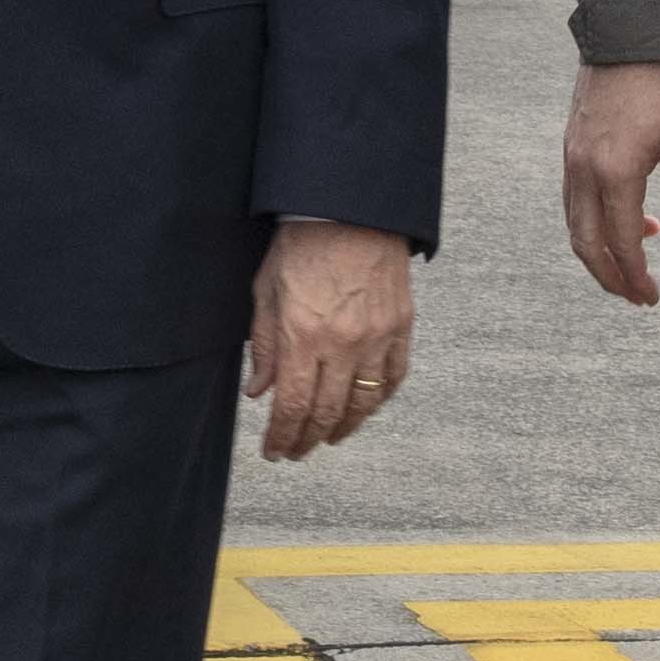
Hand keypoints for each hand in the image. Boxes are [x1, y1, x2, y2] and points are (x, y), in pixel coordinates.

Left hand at [247, 218, 415, 461]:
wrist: (350, 209)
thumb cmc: (301, 244)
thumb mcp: (266, 291)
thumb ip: (264, 347)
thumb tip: (258, 392)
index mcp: (303, 336)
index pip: (292, 406)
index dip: (282, 437)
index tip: (274, 451)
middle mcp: (343, 344)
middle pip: (327, 413)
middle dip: (308, 440)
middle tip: (296, 451)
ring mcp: (377, 338)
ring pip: (364, 404)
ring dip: (344, 428)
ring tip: (328, 438)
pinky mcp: (401, 327)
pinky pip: (393, 378)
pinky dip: (378, 401)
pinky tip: (364, 408)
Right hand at [561, 59, 659, 309]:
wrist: (628, 32)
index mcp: (616, 171)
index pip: (622, 241)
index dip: (636, 276)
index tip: (652, 295)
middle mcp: (585, 170)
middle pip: (587, 244)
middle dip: (610, 277)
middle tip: (637, 295)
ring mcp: (573, 158)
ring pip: (576, 224)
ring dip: (600, 253)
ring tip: (632, 264)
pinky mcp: (571, 146)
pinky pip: (575, 200)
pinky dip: (594, 223)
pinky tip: (626, 219)